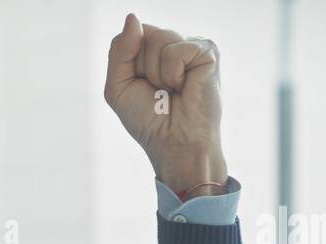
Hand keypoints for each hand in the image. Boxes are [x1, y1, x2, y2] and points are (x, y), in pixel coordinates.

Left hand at [104, 13, 226, 197]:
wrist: (175, 144)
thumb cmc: (149, 121)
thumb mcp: (118, 87)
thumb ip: (119, 51)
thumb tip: (133, 17)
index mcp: (152, 50)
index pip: (130, 34)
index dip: (128, 63)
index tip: (140, 85)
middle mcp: (173, 43)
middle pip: (143, 34)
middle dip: (142, 68)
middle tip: (158, 91)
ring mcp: (192, 45)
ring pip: (159, 38)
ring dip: (157, 73)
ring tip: (172, 90)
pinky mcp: (208, 51)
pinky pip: (176, 50)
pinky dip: (173, 74)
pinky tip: (185, 87)